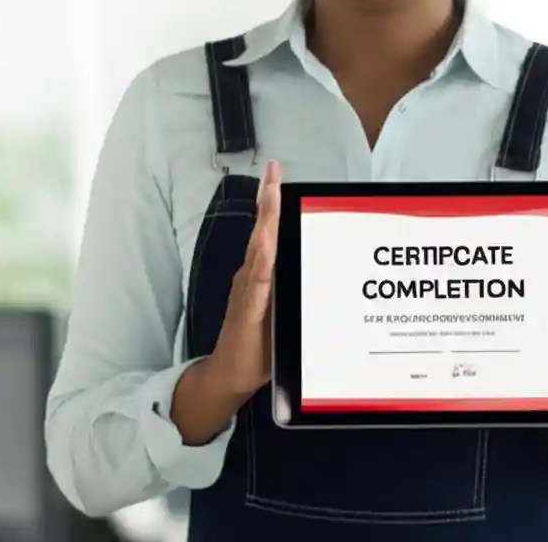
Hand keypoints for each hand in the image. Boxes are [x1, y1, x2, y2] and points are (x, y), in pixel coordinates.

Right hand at [210, 159, 281, 398]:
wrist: (231, 375)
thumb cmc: (258, 346)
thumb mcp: (282, 313)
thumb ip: (292, 290)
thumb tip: (316, 270)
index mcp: (261, 276)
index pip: (268, 234)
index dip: (271, 204)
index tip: (276, 174)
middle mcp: (251, 277)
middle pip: (262, 233)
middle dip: (268, 201)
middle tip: (273, 172)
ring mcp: (247, 291)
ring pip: (259, 250)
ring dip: (266, 222)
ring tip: (271, 194)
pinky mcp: (247, 309)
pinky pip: (256, 280)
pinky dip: (261, 259)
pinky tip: (266, 242)